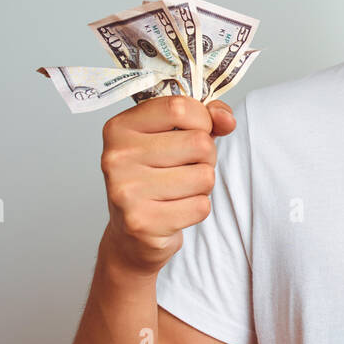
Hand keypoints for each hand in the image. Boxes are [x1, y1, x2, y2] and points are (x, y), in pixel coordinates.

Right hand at [98, 95, 236, 275]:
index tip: (198, 130)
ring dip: (203, 185)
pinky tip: (176, 210)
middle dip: (206, 157)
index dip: (202, 119)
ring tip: (180, 189)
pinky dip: (198, 208)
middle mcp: (117, 158)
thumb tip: (227, 119)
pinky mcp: (143, 223)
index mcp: (120, 128)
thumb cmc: (155, 177)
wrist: (131, 235)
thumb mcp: (172, 137)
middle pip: (199, 143)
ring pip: (205, 176)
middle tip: (186, 168)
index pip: (179, 107)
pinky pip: (201, 206)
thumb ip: (203, 118)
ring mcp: (126, 192)